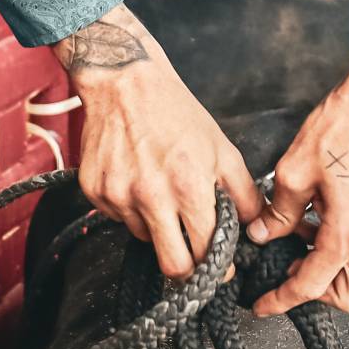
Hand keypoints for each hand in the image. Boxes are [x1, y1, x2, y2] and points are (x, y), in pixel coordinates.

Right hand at [56, 7, 260, 279]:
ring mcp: (117, 195)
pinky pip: (118, 218)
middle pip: (172, 265)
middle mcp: (150, 196)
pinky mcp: (94, 191)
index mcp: (187, 186)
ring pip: (144, 238)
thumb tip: (254, 227)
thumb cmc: (175, 112)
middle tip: (192, 253)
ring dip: (156, 227)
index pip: (206, 253)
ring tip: (160, 193)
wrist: (123, 82)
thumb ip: (242, 193)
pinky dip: (131, 209)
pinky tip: (137, 179)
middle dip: (187, 266)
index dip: (216, 265)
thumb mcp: (221, 148)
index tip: (218, 266)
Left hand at [247, 58, 348, 315]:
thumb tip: (262, 234)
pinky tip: (313, 216)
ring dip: (325, 265)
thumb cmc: (345, 126)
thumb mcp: (295, 169)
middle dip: (315, 292)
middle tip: (284, 270)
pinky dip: (336, 244)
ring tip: (294, 234)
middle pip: (347, 294)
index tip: (262, 305)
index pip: (312, 286)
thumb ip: (278, 211)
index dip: (282, 300)